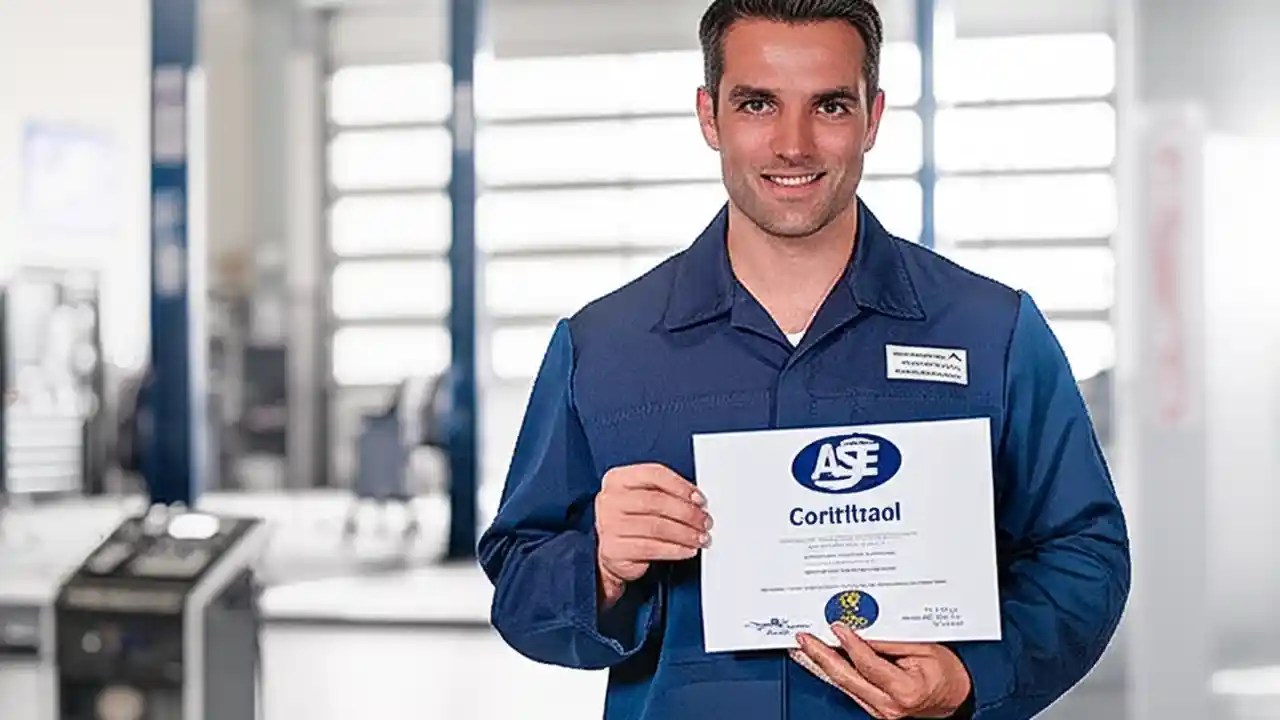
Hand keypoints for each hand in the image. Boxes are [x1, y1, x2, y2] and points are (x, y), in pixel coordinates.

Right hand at [594, 463, 710, 607]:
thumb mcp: (643, 499)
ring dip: (685, 534)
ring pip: (656, 527)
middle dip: (687, 513)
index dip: (681, 486)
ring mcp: (609, 525)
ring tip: (700, 538)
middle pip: (657, 501)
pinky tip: (687, 550)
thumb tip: (697, 501)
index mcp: (618, 479)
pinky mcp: (613, 549)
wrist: (612, 553)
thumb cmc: (633, 521)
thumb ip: (665, 494)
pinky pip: (651, 548)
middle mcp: (610, 500)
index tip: (700, 499)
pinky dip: (675, 550)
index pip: (654, 474)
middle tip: (705, 522)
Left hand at [790, 624, 971, 718]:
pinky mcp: (875, 708)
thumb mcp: (925, 648)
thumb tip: (863, 628)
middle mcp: (889, 705)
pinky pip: (849, 687)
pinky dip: (834, 672)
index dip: (850, 643)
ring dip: (822, 664)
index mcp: (904, 691)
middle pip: (846, 677)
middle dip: (821, 655)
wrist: (956, 696)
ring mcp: (880, 710)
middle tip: (804, 639)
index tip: (836, 626)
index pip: (868, 664)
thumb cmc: (946, 673)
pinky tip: (822, 660)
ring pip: (843, 684)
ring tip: (805, 647)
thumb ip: (892, 640)